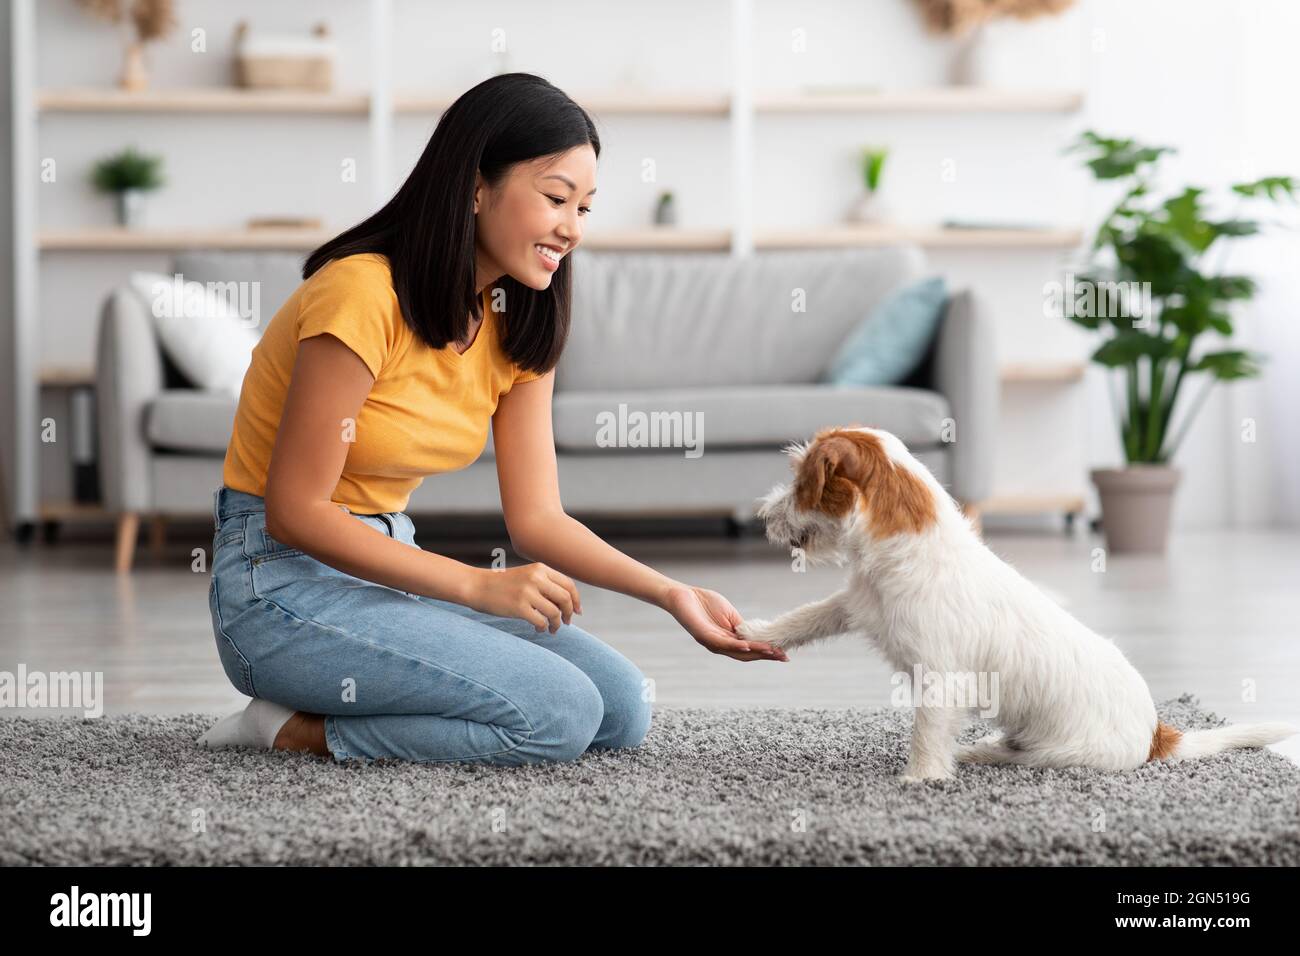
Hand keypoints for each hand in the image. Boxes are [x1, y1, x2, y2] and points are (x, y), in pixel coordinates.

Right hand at [466, 563, 581, 633]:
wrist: (477, 586)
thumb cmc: (503, 584)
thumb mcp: (527, 576)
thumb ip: (546, 584)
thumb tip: (568, 604)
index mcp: (540, 568)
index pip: (568, 584)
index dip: (576, 600)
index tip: (577, 611)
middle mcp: (536, 578)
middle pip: (565, 598)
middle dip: (569, 613)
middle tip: (567, 622)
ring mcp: (527, 592)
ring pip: (554, 612)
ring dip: (556, 624)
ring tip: (551, 629)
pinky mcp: (519, 607)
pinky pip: (541, 622)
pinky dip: (543, 628)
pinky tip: (538, 629)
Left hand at [662, 583, 787, 661]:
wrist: (683, 595)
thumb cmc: (705, 603)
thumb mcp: (730, 615)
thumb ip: (742, 626)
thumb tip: (758, 635)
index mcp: (727, 640)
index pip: (750, 649)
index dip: (766, 652)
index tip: (783, 654)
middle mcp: (720, 645)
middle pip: (746, 654)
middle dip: (765, 656)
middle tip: (782, 656)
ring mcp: (712, 642)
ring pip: (736, 651)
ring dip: (755, 652)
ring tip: (771, 652)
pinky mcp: (703, 635)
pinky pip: (722, 642)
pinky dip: (736, 645)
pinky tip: (747, 646)